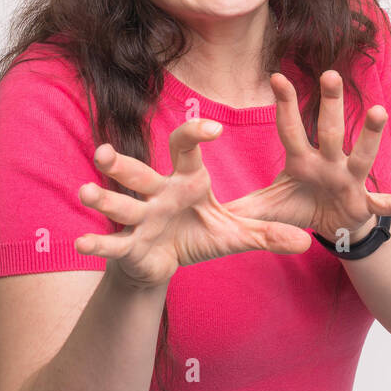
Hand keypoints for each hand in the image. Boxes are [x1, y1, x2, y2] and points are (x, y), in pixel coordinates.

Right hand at [74, 117, 311, 289]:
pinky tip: (82, 242)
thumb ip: (267, 234)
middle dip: (123, 163)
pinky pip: (113, 241)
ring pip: (120, 203)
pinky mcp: (128, 244)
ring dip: (104, 197)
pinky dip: (99, 242)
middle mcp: (158, 193)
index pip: (185, 148)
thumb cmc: (198, 236)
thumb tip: (307, 241)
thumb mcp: (235, 234)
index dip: (196, 134)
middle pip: (140, 172)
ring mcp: (139, 217)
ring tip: (87, 191)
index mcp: (186, 181)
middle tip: (106, 151)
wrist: (165, 263)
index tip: (213, 128)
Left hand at [226, 70, 390, 241]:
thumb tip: (204, 205)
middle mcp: (330, 162)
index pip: (290, 128)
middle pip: (328, 130)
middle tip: (328, 74)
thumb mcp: (268, 206)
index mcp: (303, 160)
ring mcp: (351, 180)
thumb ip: (242, 205)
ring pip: (362, 155)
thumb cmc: (303, 206)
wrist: (336, 227)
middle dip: (329, 104)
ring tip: (379, 110)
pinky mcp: (366, 203)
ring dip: (370, 134)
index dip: (285, 104)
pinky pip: (387, 204)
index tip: (276, 75)